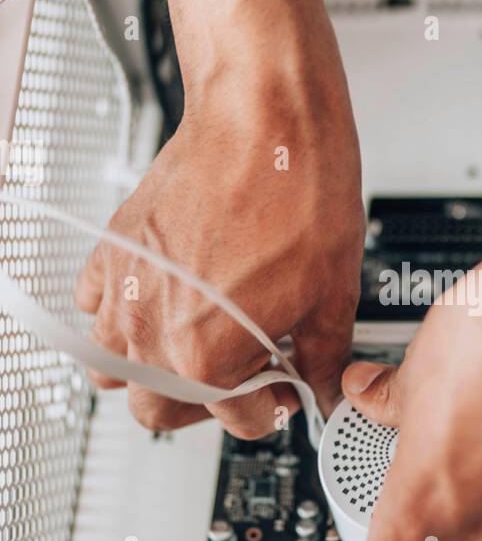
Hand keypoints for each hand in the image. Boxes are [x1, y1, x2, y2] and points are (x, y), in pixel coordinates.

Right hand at [77, 55, 364, 437]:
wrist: (265, 120)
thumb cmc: (298, 194)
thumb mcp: (331, 295)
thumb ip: (322, 357)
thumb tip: (324, 383)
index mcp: (206, 358)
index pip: (236, 419)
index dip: (272, 408)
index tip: (284, 388)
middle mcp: (152, 332)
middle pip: (157, 410)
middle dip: (202, 405)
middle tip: (240, 378)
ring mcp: (125, 292)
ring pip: (110, 368)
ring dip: (149, 369)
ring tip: (192, 345)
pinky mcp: (111, 252)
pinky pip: (92, 307)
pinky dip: (116, 314)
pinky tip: (160, 298)